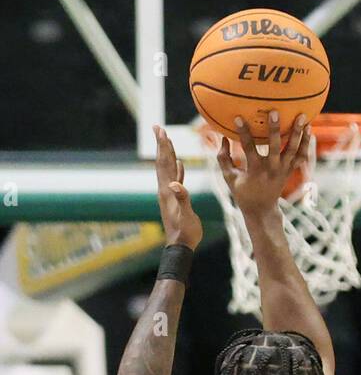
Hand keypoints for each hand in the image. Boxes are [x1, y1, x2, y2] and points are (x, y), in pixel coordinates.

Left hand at [153, 125, 202, 249]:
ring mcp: (170, 194)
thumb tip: (175, 184)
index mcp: (167, 190)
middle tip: (158, 127)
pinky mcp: (175, 199)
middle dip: (161, 144)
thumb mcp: (187, 215)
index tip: (160, 130)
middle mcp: (166, 189)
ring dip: (167, 154)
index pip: (164, 163)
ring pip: (167, 169)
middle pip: (162, 162)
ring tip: (167, 141)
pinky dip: (176, 169)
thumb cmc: (186, 233)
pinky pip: (175, 179)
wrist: (181, 247)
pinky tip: (179, 164)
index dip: (163, 146)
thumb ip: (183, 198)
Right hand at [217, 112, 312, 217]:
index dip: (243, 133)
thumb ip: (223, 158)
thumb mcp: (229, 178)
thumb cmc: (243, 193)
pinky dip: (305, 143)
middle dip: (275, 130)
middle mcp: (271, 169)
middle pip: (275, 147)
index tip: (238, 118)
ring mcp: (283, 170)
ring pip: (292, 150)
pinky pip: (300, 156)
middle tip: (275, 112)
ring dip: (297, 133)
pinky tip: (308, 129)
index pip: (248, 148)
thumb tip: (223, 138)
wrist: (262, 210)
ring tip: (302, 116)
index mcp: (255, 170)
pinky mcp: (290, 171)